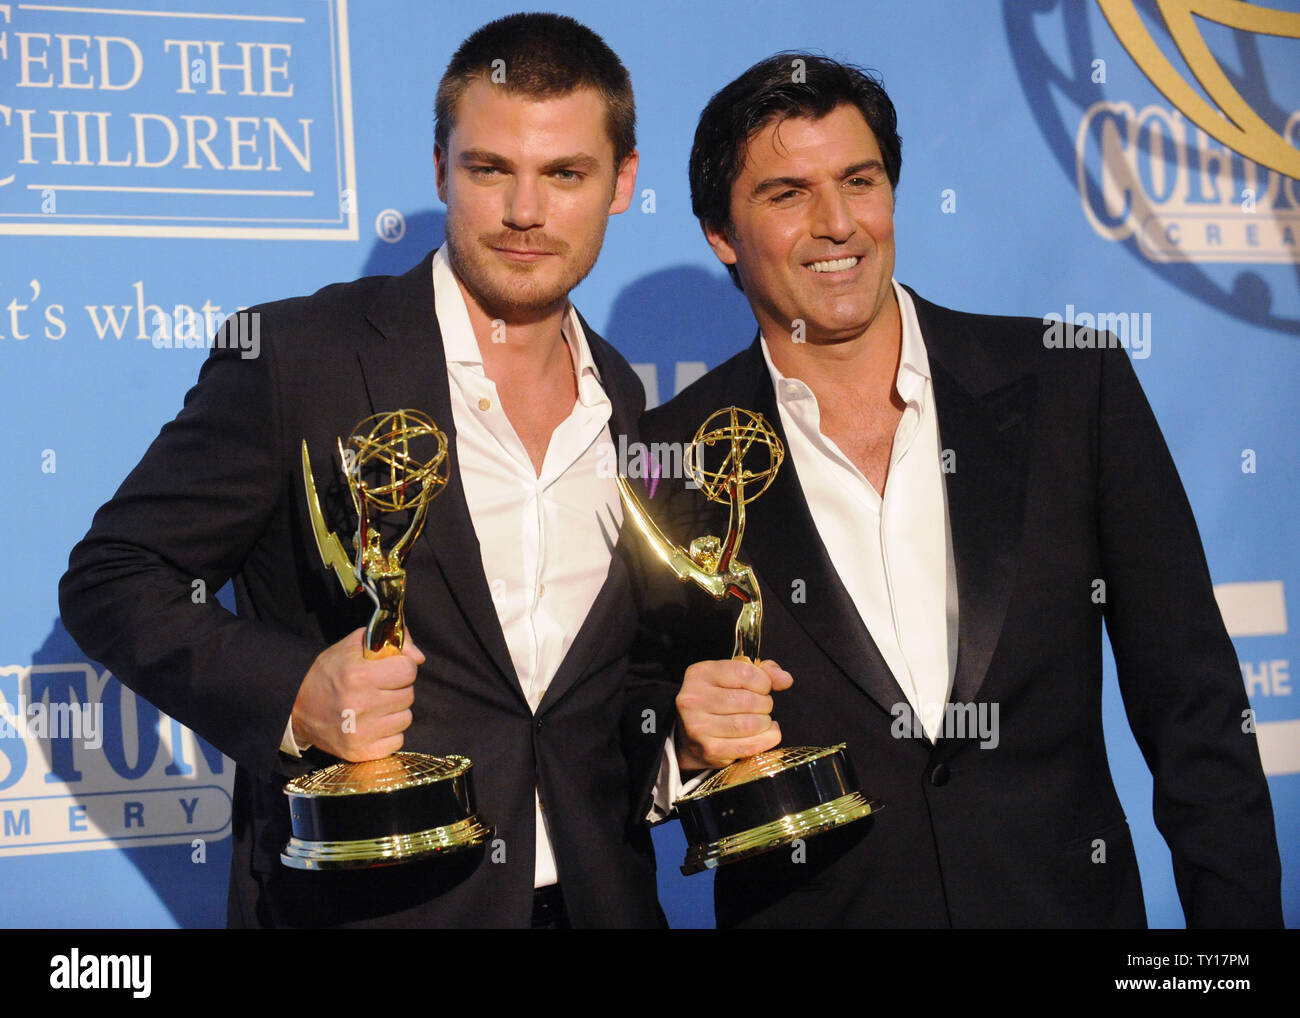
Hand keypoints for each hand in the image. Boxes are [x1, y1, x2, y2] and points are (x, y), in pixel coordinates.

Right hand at [290, 628, 424, 760]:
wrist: (296, 709)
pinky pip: (397, 741)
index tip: (389, 669)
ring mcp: (360, 732)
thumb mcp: (352, 646)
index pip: (408, 670)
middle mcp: (361, 705)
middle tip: (379, 688)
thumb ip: (388, 641)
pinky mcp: (360, 752)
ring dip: (395, 711)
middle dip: (398, 688)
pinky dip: (389, 733)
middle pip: (408, 694)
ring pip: (405, 718)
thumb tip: (418, 657)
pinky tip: (373, 724)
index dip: (401, 666)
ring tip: (375, 706)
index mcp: (358, 675)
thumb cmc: (328, 673)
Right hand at [675, 658, 792, 771]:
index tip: (763, 687)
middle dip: (765, 704)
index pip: (745, 672)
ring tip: (762, 720)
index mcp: (700, 674)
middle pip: (749, 700)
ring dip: (765, 722)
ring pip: (750, 724)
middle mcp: (694, 699)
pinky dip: (766, 739)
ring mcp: (699, 726)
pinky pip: (750, 745)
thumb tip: (785, 680)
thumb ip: (762, 672)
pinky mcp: (710, 749)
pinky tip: (766, 733)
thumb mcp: (733, 677)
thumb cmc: (716, 701)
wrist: (690, 736)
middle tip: (762, 706)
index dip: (763, 681)